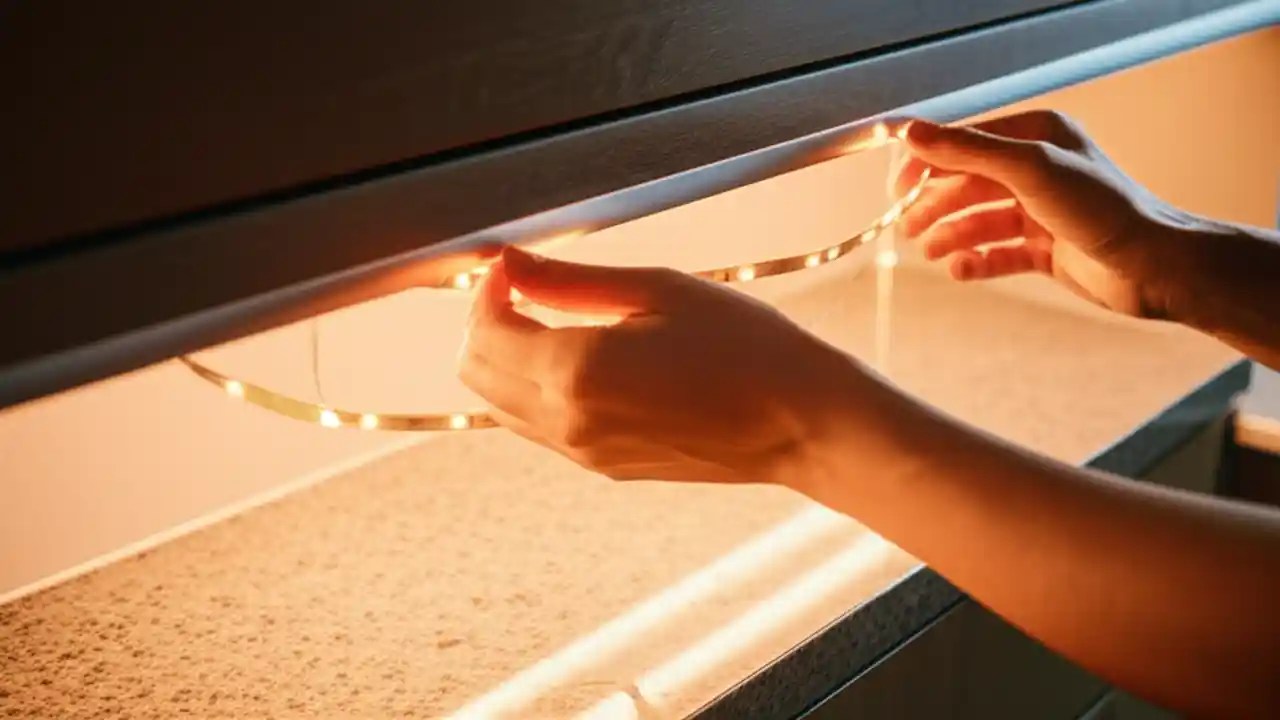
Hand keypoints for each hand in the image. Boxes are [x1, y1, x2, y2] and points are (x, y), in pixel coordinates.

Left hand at [458, 246, 868, 483]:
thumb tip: (508, 261)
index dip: (488, 290)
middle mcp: (568, 421)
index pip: (484, 331)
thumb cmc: (745, 345)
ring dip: (505, 359)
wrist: (802, 424)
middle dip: (484, 324)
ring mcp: (585, 452)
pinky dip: (533, 388)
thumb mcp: (658, 291)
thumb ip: (570, 280)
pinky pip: (537, 426)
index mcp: (576, 371)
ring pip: (499, 407)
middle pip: (475, 374)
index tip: (513, 264)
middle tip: (524, 287)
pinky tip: (579, 355)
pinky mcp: (605, 466)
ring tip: (551, 317)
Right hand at [897, 110, 1189, 317]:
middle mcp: (1038, 170)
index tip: (896, 189)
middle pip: (967, 184)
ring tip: (930, 252)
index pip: (965, 143)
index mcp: (1036, 137)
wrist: (1154, 266)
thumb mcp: (1028, 168)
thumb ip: (967, 150)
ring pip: (979, 221)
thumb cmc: (1100, 209)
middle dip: (935, 205)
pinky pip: (998, 254)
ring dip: (950, 236)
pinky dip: (975, 262)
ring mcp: (1041, 212)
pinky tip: (959, 271)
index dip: (927, 163)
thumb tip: (910, 133)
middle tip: (907, 229)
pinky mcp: (1046, 250)